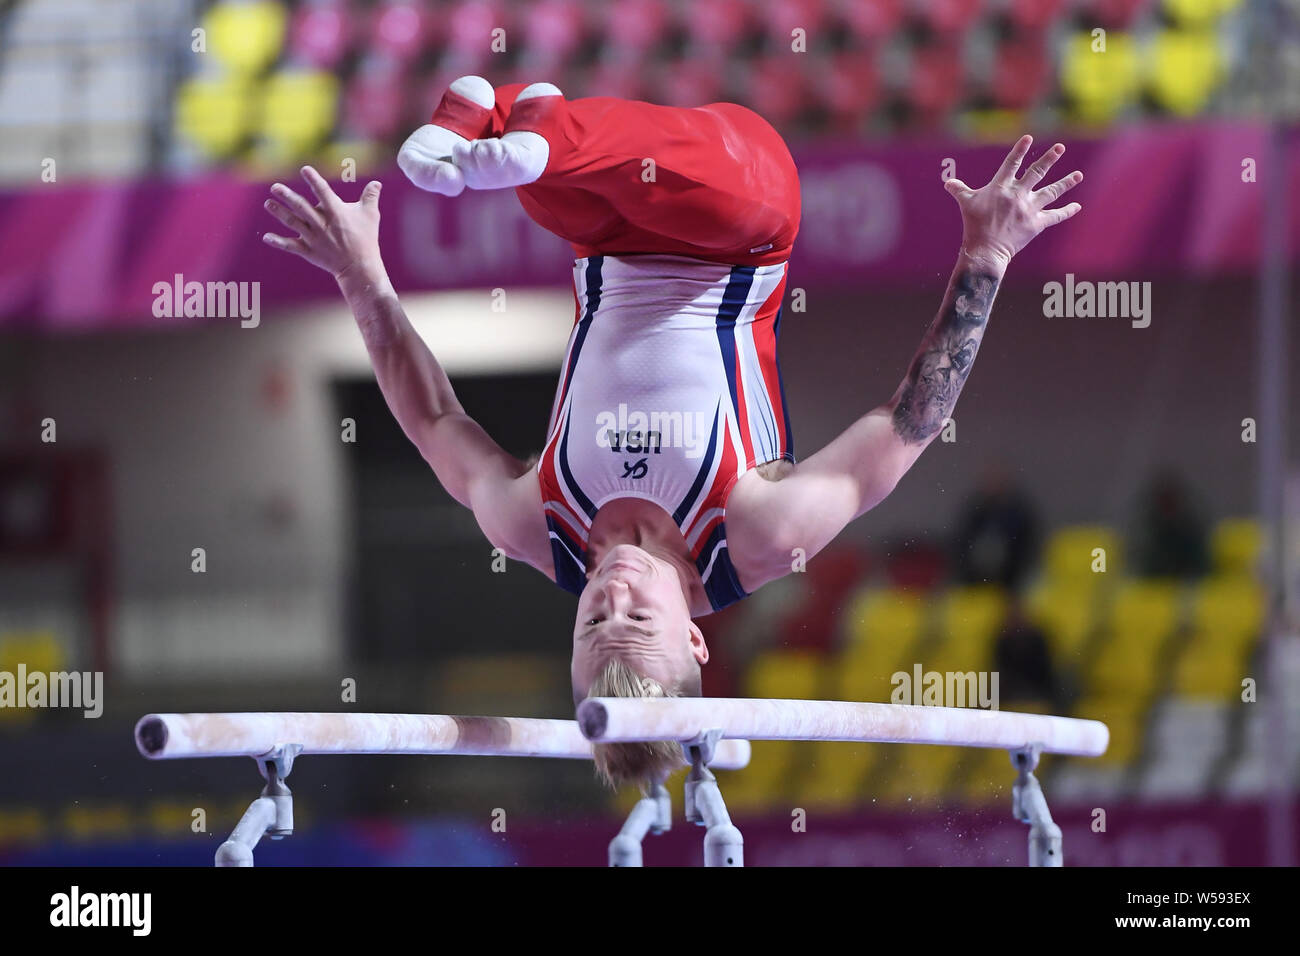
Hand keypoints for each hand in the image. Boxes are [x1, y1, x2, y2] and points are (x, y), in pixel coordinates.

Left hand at [262, 167, 382, 278]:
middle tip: (275, 187)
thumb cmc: (366, 239)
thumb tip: (377, 183)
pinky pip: (291, 246)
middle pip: (301, 207)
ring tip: (268, 203)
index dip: (314, 180)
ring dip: (279, 213)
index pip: (323, 192)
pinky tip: (266, 237)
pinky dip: (278, 242)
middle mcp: (322, 224)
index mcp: (336, 213)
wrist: (360, 267)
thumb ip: (371, 197)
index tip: (304, 169)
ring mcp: (314, 238)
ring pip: (293, 223)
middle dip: (287, 196)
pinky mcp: (309, 251)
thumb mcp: (371, 216)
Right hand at [944, 135, 1081, 270]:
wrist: (986, 250)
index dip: (1019, 150)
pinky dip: (1066, 211)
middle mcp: (1018, 195)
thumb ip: (959, 190)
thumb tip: (947, 182)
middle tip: (1060, 148)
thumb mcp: (966, 204)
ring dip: (1066, 183)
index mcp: (1001, 187)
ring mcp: (1029, 209)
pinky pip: (1054, 216)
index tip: (1029, 137)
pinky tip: (1076, 206)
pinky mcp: (1036, 224)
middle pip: (1037, 173)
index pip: (1011, 164)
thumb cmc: (974, 225)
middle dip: (1049, 159)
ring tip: (1078, 175)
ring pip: (1051, 192)